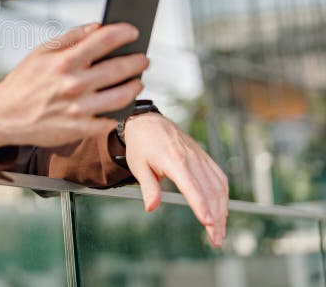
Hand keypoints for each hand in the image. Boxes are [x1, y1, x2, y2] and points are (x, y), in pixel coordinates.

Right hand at [0, 22, 148, 147]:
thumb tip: (98, 27)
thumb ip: (70, 38)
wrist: (4, 116)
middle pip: (120, 69)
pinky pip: (110, 121)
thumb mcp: (41, 52)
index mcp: (64, 61)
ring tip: (136, 82)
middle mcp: (74, 84)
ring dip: (134, 87)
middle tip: (143, 59)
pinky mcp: (79, 129)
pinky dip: (118, 112)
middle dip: (137, 61)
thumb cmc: (24, 81)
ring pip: (122, 97)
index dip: (125, 33)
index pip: (104, 40)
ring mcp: (78, 109)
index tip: (134, 31)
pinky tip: (119, 104)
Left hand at [123, 112, 228, 246]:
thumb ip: (148, 187)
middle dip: (216, 217)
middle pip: (210, 191)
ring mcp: (200, 157)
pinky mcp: (204, 157)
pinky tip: (223, 210)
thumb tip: (151, 207)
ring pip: (218, 186)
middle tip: (216, 240)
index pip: (192, 187)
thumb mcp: (138, 165)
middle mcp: (192, 158)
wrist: (148, 122)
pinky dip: (223, 195)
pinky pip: (219, 177)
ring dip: (222, 210)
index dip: (201, 206)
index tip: (208, 223)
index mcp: (174, 160)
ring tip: (220, 231)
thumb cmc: (141, 145)